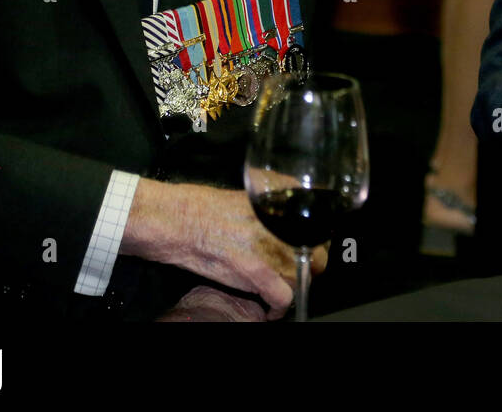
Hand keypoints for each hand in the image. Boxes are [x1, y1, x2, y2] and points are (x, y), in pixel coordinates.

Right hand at [122, 180, 328, 319]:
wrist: (179, 220)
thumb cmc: (208, 206)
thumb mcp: (253, 192)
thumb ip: (280, 199)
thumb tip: (298, 211)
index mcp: (285, 204)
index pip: (322, 228)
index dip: (315, 244)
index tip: (307, 251)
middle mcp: (284, 225)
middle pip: (318, 256)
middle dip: (307, 267)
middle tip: (290, 271)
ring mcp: (272, 248)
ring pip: (302, 279)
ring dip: (291, 287)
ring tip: (276, 288)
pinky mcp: (256, 272)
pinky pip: (283, 298)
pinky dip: (278, 309)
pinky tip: (270, 310)